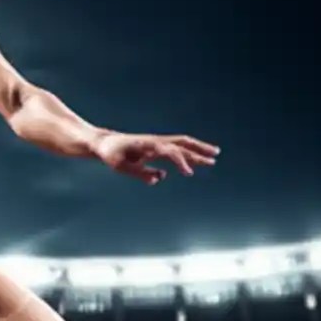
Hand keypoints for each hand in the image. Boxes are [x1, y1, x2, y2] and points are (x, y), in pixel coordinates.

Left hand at [92, 132, 218, 184]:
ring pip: (182, 144)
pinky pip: (176, 148)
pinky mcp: (156, 145)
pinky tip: (194, 163)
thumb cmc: (112, 155)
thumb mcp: (122, 167)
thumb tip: (159, 178)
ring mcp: (157, 142)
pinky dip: (187, 153)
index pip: (171, 152)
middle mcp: (156, 142)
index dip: (181, 162)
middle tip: (214, 159)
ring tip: (214, 155)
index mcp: (149, 146)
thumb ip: (140, 173)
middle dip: (199, 151)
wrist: (106, 143)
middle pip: (182, 144)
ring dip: (198, 149)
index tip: (189, 173)